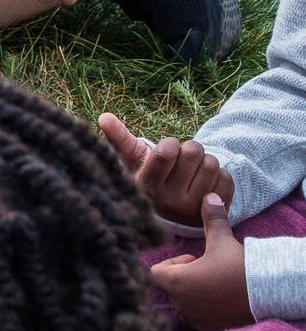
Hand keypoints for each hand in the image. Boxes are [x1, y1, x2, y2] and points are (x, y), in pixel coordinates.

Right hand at [98, 113, 234, 226]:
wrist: (172, 213)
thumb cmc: (151, 177)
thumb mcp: (133, 160)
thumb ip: (119, 139)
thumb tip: (103, 116)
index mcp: (148, 186)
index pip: (166, 152)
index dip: (171, 144)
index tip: (168, 150)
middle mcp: (170, 201)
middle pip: (194, 153)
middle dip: (191, 148)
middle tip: (184, 159)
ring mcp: (195, 208)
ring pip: (212, 164)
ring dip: (206, 161)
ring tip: (194, 171)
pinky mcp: (216, 210)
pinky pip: (227, 179)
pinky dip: (219, 175)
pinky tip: (206, 183)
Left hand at [149, 194, 252, 330]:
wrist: (266, 294)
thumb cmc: (238, 266)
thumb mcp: (222, 240)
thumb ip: (211, 219)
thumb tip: (209, 197)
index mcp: (176, 281)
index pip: (155, 272)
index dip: (171, 263)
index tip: (192, 258)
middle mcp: (180, 303)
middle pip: (171, 288)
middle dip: (185, 278)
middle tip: (207, 270)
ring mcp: (194, 319)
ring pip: (184, 304)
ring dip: (195, 294)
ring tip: (216, 285)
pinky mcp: (208, 329)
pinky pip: (199, 319)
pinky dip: (206, 310)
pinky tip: (223, 300)